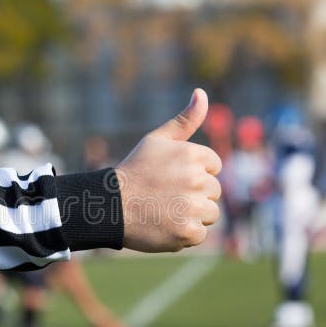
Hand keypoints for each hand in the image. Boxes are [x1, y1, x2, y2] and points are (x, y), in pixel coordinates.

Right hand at [116, 89, 221, 251]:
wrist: (110, 205)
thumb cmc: (135, 170)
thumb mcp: (157, 140)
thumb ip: (185, 119)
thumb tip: (202, 92)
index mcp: (194, 155)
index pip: (214, 167)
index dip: (194, 173)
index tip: (172, 177)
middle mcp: (197, 179)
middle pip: (214, 191)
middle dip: (195, 194)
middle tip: (166, 195)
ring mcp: (193, 207)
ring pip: (211, 214)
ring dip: (193, 215)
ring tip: (166, 210)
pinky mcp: (188, 231)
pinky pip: (200, 234)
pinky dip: (185, 233)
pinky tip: (165, 225)